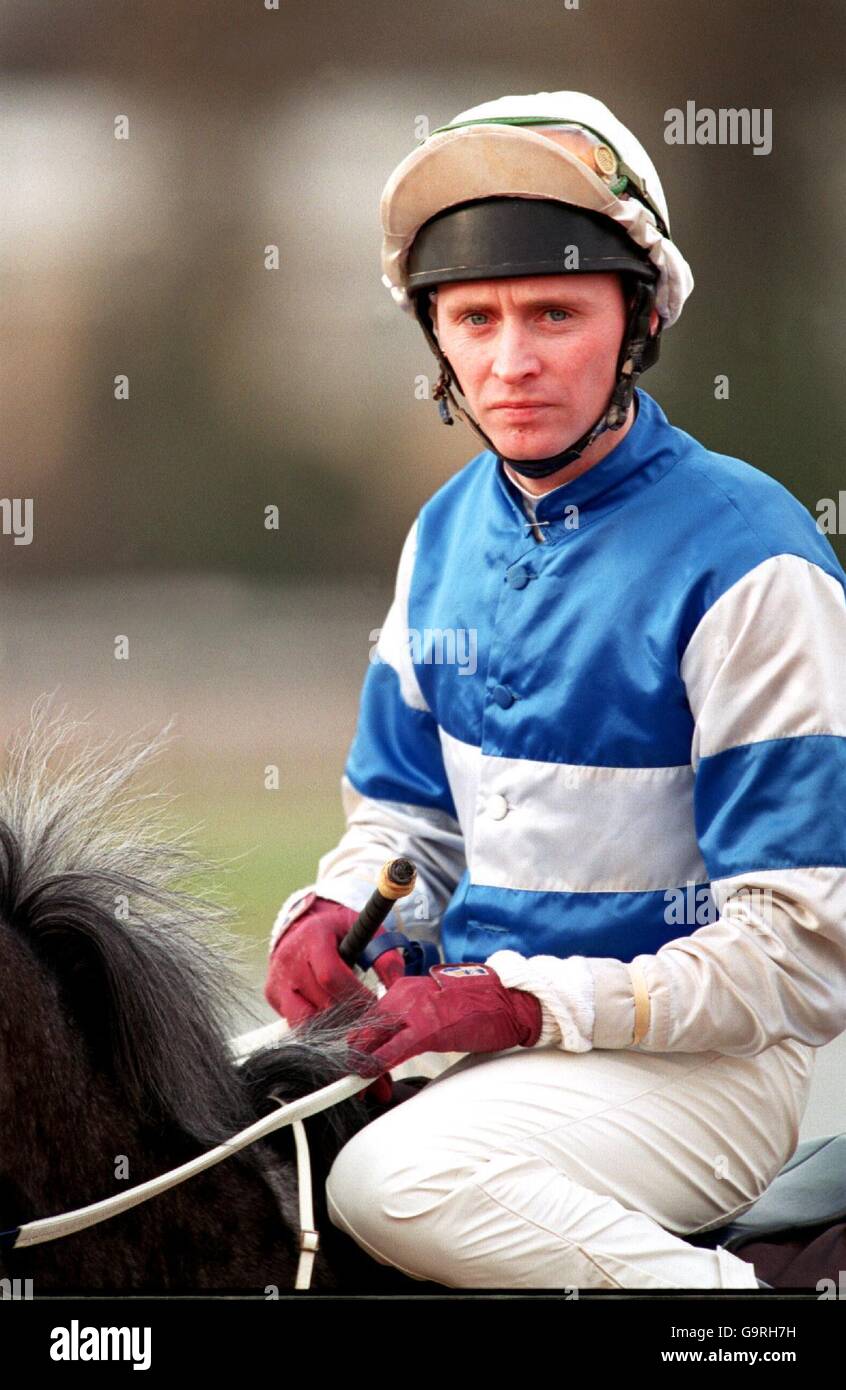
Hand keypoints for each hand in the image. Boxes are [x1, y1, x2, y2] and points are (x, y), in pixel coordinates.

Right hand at [264, 893, 404, 1023]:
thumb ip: (385, 956)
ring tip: (350, 1026)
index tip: (375, 1006)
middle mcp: (289, 959)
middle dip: (348, 1016)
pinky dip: (315, 1027)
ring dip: (330, 1027)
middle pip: (319, 1001)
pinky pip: (294, 1021)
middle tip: (368, 1023)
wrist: (302, 926)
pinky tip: (331, 1023)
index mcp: (313, 938)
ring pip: (304, 1018)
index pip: (331, 975)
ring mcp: (277, 979)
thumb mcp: (364, 932)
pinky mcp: (272, 994)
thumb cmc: (338, 931)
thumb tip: (397, 987)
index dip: (355, 995)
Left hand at [346, 963, 542, 1075]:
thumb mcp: (435, 1007)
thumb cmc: (477, 1006)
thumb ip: (411, 1018)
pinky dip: (377, 1064)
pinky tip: (368, 1077)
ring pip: (373, 1038)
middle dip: (354, 1054)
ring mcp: (414, 1010)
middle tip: (348, 1079)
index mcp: (405, 989)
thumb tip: (394, 1041)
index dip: (358, 1042)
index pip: (369, 1017)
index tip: (352, 1060)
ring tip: (353, 1084)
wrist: (508, 1000)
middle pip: (364, 1027)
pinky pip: (393, 1049)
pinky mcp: (428, 1028)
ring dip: (361, 1063)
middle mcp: (404, 995)